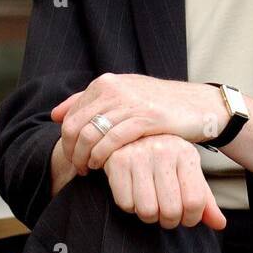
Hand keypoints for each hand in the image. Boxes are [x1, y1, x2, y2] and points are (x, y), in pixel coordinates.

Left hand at [52, 73, 225, 174]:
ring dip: (84, 158)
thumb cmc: (158, 105)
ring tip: (89, 170)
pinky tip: (103, 166)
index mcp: (105, 83)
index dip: (66, 140)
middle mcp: (114, 88)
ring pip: (91, 135)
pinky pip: (112, 140)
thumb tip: (55, 115)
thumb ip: (88, 103)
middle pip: (75, 126)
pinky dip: (102, 156)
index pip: (70, 115)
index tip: (72, 156)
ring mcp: (129, 102)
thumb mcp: (122, 96)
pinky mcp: (145, 117)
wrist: (197, 106)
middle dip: (72, 152)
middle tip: (77, 168)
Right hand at [103, 134, 226, 229]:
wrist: (133, 133)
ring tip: (151, 203)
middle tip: (166, 213)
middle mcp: (163, 151)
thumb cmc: (166, 158)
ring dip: (149, 216)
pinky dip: (130, 206)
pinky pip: (125, 204)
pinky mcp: (117, 161)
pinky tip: (134, 193)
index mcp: (186, 154)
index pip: (194, 202)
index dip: (191, 218)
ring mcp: (138, 155)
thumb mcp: (188, 172)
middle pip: (170, 210)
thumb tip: (220, 224)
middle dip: (169, 220)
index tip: (186, 217)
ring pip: (147, 211)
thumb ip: (205, 200)